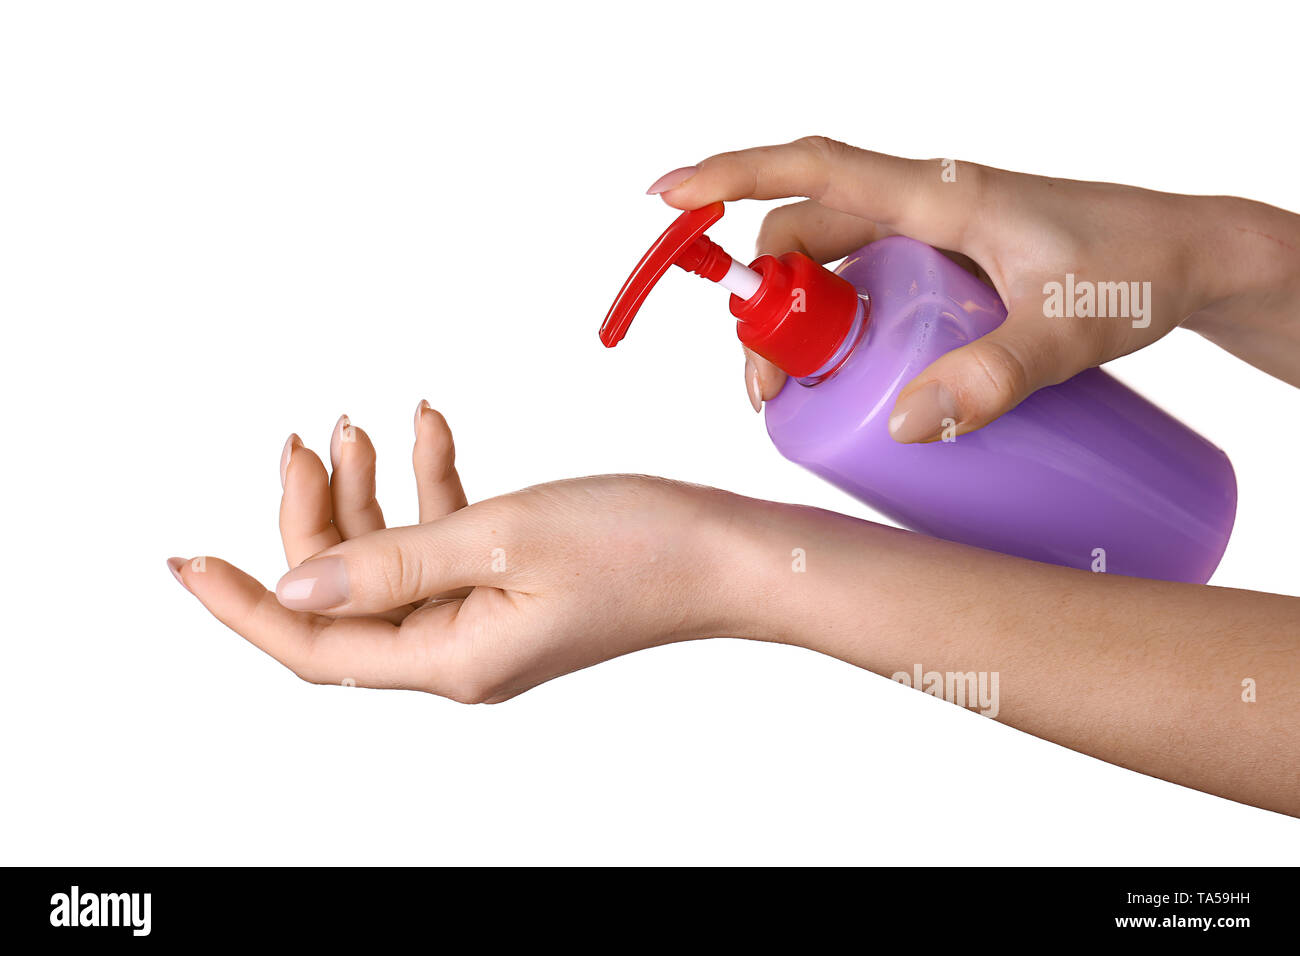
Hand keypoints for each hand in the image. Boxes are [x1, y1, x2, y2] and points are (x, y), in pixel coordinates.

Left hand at [168, 404, 744, 701]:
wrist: (727, 553)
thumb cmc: (641, 547)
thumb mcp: (503, 538)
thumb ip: (391, 562)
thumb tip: (295, 586)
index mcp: (452, 657)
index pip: (316, 645)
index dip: (243, 606)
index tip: (188, 562)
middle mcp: (460, 651)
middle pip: (346, 596)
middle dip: (312, 518)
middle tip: (301, 443)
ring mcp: (486, 620)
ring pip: (390, 564)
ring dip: (367, 495)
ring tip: (355, 426)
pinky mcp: (510, 588)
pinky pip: (443, 544)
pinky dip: (428, 488)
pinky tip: (431, 430)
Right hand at [648, 137, 1299, 439]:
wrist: (1195, 260)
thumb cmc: (1140, 268)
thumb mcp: (1070, 330)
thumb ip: (996, 377)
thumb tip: (902, 423)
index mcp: (937, 196)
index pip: (811, 168)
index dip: (730, 174)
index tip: (668, 198)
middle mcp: (921, 212)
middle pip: (804, 236)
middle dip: (765, 304)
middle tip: (768, 389)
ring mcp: (930, 244)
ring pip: (830, 269)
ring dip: (799, 324)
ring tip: (802, 397)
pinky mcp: (943, 276)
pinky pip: (866, 292)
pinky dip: (839, 332)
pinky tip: (855, 385)